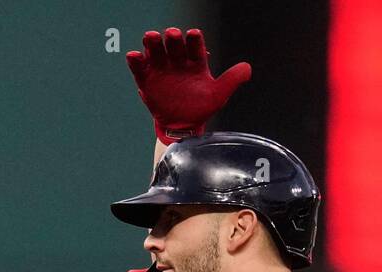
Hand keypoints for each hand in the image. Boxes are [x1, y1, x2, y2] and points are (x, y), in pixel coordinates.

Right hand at [126, 27, 251, 143]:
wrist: (183, 127)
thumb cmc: (201, 108)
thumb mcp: (218, 95)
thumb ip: (232, 80)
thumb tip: (248, 68)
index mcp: (195, 62)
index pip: (195, 46)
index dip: (194, 39)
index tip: (194, 34)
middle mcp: (177, 61)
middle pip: (174, 45)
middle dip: (173, 38)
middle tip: (173, 34)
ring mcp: (161, 69)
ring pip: (155, 51)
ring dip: (152, 43)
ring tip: (151, 37)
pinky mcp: (146, 80)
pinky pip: (139, 69)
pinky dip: (135, 61)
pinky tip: (134, 55)